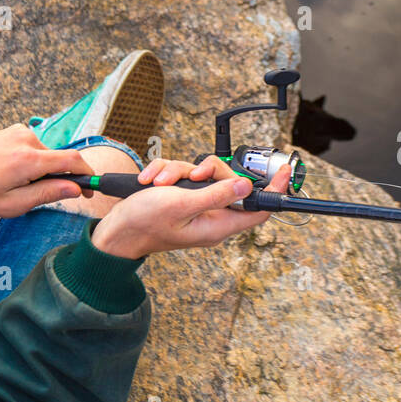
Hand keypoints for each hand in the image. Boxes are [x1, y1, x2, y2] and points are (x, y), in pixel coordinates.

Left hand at [0, 124, 85, 217]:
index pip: (73, 160)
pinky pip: (31, 148)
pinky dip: (28, 162)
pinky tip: (6, 173)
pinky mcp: (10, 131)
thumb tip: (75, 188)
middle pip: (58, 159)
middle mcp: (26, 139)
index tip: (90, 189)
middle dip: (55, 178)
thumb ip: (47, 194)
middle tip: (32, 197)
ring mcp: (18, 132)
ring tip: (11, 185)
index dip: (87, 174)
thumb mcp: (12, 204)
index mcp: (29, 158)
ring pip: (44, 155)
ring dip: (38, 171)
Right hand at [91, 155, 290, 258]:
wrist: (114, 231)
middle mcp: (210, 216)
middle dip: (207, 170)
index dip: (274, 191)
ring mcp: (195, 206)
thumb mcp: (182, 205)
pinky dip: (165, 173)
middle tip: (191, 175)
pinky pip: (182, 175)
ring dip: (177, 171)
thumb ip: (216, 195)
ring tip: (158, 183)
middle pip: (229, 182)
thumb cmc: (144, 223)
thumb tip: (248, 187)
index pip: (258, 210)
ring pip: (202, 174)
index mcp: (218, 225)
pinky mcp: (181, 197)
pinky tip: (150, 180)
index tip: (286, 172)